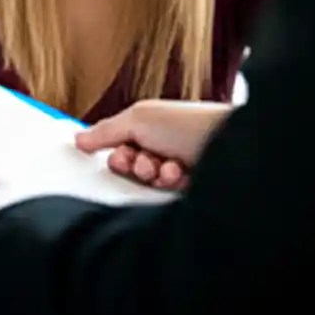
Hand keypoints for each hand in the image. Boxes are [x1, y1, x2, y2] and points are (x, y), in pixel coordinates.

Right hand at [75, 99, 232, 189]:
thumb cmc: (192, 124)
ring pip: (150, 184)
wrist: (234, 146)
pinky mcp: (194, 189)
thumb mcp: (139, 118)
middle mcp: (167, 147)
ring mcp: (181, 169)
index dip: (118, 157)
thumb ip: (106, 130)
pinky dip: (172, 185)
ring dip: (155, 175)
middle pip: (133, 169)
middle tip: (146, 160)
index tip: (123, 155)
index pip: (121, 149)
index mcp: (154, 128)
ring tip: (169, 167)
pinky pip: (168, 196)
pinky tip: (182, 175)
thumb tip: (80, 138)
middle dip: (136, 166)